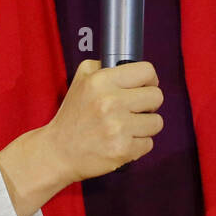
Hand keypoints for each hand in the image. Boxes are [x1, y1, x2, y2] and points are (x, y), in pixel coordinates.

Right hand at [42, 59, 164, 182]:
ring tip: (126, 128)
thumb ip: (104, 66)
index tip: (145, 87)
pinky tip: (121, 142)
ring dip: (144, 126)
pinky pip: (149, 143)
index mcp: (100, 81)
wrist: (58, 152)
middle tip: (133, 110)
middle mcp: (110, 102)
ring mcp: (118, 127)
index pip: (147, 71)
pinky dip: (138, 144)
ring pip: (157, 122)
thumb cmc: (74, 116)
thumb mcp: (81, 79)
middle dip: (148, 104)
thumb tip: (132, 63)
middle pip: (156, 97)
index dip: (149, 80)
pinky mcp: (123, 150)